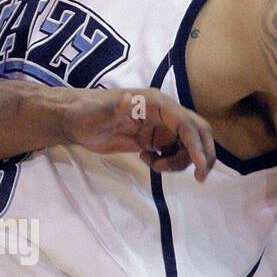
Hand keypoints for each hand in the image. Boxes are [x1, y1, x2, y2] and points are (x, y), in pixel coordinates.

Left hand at [59, 87, 215, 179]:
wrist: (73, 121)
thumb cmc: (85, 113)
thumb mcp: (99, 113)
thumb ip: (116, 108)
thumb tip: (128, 99)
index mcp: (156, 103)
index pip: (186, 124)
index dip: (196, 144)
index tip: (199, 168)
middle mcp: (164, 114)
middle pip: (197, 132)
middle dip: (202, 154)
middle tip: (199, 177)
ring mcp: (159, 127)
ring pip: (186, 146)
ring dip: (180, 161)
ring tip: (154, 165)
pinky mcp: (152, 139)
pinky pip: (173, 152)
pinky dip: (169, 162)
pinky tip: (147, 160)